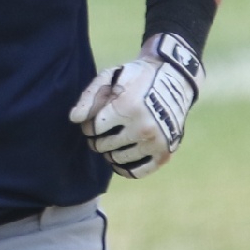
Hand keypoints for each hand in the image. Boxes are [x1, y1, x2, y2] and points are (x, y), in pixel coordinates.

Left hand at [69, 32, 202, 178]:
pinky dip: (124, 169)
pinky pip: (137, 172)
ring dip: (110, 152)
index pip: (93, 129)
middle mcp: (143, 127)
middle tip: (103, 132)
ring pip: (118, 159)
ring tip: (114, 140)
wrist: (175, 79)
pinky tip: (120, 159)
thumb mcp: (111, 76)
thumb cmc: (137, 77)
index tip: (95, 120)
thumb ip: (90, 97)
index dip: (89, 125)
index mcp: (127, 107)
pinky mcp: (165, 154)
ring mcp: (156, 142)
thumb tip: (74, 119)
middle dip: (98, 139)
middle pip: (104, 145)